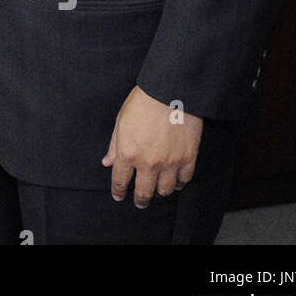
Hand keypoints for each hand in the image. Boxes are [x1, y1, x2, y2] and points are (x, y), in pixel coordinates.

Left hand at [102, 86, 202, 207]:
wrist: (170, 92)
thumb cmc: (143, 102)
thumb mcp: (120, 121)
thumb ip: (114, 145)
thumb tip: (107, 162)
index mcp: (127, 153)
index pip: (120, 180)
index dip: (118, 191)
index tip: (118, 196)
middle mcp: (147, 163)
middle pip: (143, 192)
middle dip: (140, 200)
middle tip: (140, 203)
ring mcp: (169, 163)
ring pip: (164, 190)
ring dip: (159, 192)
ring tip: (158, 191)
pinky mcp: (188, 159)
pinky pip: (184, 180)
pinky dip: (178, 184)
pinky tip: (175, 182)